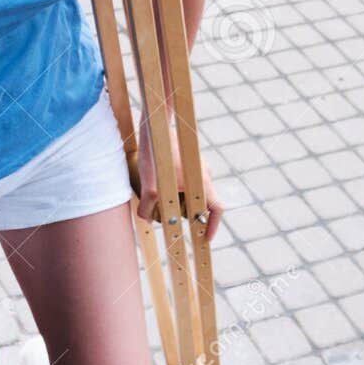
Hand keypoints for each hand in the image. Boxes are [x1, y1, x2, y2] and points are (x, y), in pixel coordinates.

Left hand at [135, 120, 224, 241]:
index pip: (217, 209)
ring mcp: (199, 166)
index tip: (205, 238)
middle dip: (186, 213)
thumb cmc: (155, 155)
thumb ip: (148, 207)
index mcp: (202, 183)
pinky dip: (175, 188)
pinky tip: (158, 182)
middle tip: (167, 216)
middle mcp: (204, 175)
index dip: (213, 226)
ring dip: (178, 199)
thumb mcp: (149, 186)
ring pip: (192, 191)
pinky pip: (186, 180)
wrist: (155, 126)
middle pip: (200, 203)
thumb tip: (147, 219)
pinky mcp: (190, 160)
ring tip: (158, 196)